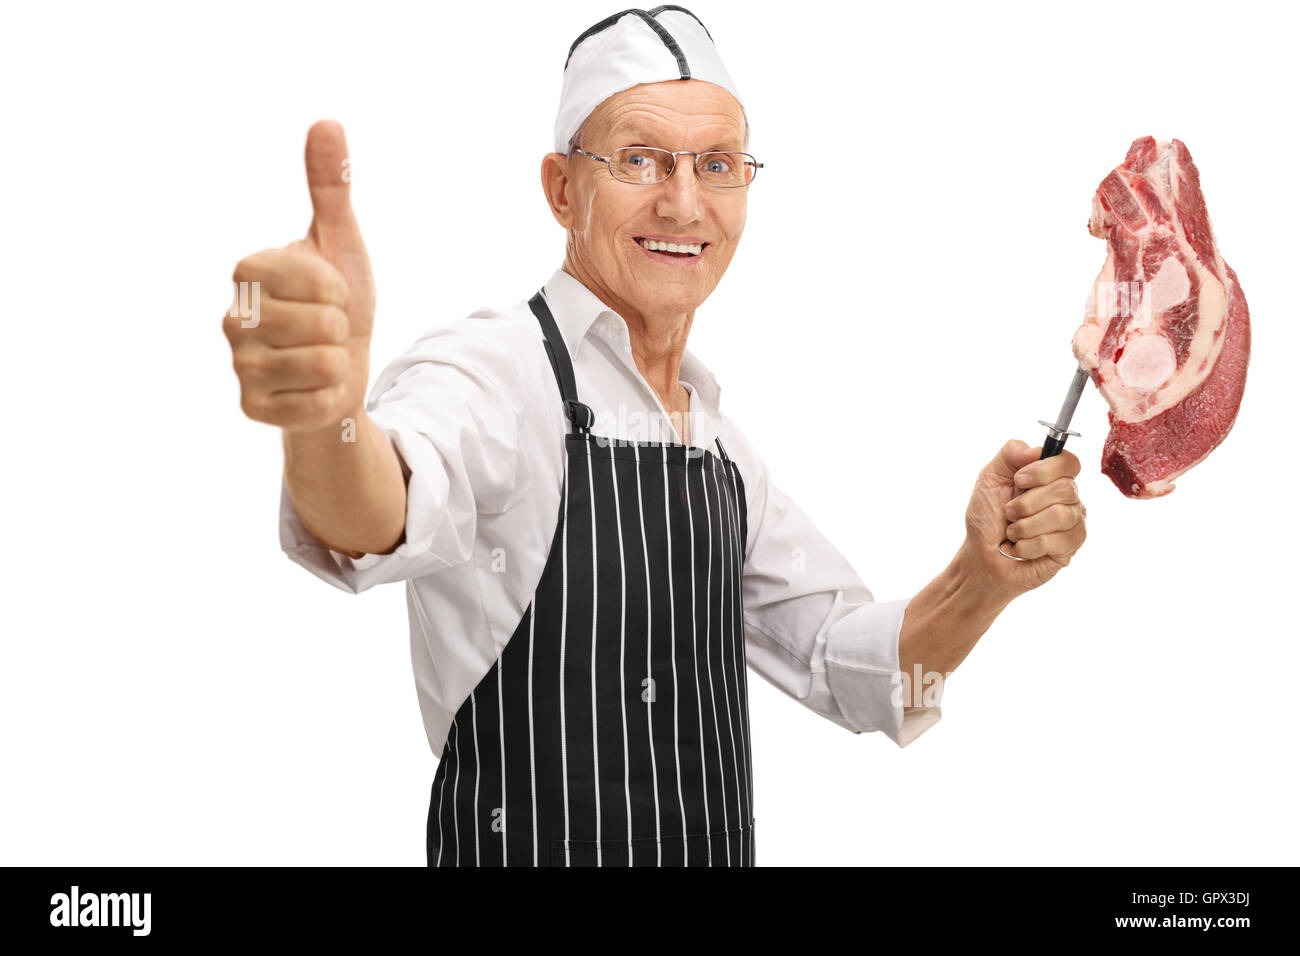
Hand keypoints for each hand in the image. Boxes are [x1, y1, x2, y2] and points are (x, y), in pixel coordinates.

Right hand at [223, 120, 376, 429]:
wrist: (340, 367)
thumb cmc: (337, 300)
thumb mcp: (341, 242)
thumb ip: (330, 187)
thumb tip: (327, 122)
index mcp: (249, 269)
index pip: (320, 282)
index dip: (341, 290)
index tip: (332, 292)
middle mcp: (232, 316)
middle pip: (323, 325)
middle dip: (341, 329)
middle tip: (327, 328)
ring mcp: (239, 365)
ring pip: (322, 364)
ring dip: (338, 363)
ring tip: (322, 355)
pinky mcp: (254, 407)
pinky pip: (314, 404)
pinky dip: (329, 397)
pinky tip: (314, 388)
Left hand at [962, 439, 1087, 594]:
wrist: (981, 555)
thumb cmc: (987, 517)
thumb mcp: (989, 478)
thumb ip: (1010, 454)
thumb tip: (1035, 450)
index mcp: (1051, 477)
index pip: (1069, 462)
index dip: (1045, 470)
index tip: (1018, 480)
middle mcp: (1067, 497)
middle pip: (1065, 488)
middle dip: (1026, 502)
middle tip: (1008, 512)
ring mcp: (1072, 522)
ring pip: (1061, 515)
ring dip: (1025, 526)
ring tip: (1012, 532)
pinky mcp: (1070, 547)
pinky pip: (1056, 541)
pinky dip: (1028, 545)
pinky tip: (1020, 548)